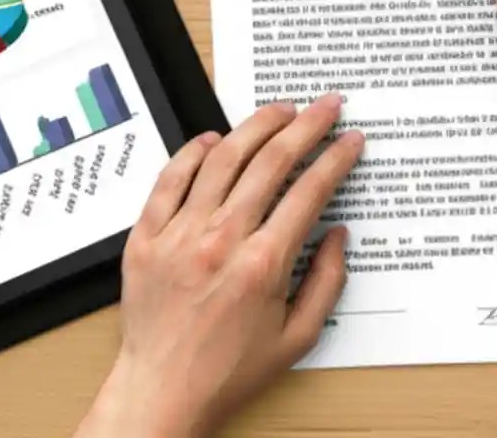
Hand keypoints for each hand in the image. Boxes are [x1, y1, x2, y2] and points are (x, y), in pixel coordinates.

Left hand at [75, 95, 363, 437]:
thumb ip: (327, 283)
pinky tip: (215, 139)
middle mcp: (221, 240)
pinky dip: (194, 152)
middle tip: (325, 106)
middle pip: (272, 161)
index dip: (336, 158)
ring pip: (222, 159)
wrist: (162, 390)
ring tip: (279, 111)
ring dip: (256, 126)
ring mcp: (180, 234)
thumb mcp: (297, 338)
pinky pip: (170, 179)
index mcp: (263, 265)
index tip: (350, 140)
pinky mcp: (146, 237)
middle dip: (306, 126)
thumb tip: (340, 236)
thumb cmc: (228, 371)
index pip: (309, 191)